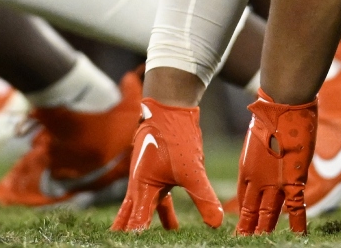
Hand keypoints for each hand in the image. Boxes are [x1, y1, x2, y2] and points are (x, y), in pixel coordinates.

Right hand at [111, 99, 223, 230]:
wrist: (170, 105)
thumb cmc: (176, 136)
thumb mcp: (192, 170)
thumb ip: (203, 198)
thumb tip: (216, 224)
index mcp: (142, 188)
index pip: (136, 223)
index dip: (136, 238)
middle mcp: (139, 184)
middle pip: (130, 217)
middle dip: (129, 233)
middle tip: (124, 245)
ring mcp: (146, 176)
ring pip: (143, 208)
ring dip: (147, 224)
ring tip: (154, 241)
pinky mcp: (156, 170)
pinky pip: (155, 198)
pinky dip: (161, 211)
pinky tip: (170, 221)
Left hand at [235, 91, 316, 235]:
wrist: (283, 104)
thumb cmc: (272, 112)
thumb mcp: (261, 134)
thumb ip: (264, 147)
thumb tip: (272, 144)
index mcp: (247, 168)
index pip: (244, 197)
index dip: (244, 211)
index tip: (243, 221)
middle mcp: (257, 179)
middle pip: (252, 210)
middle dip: (249, 228)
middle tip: (243, 240)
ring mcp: (274, 182)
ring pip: (269, 214)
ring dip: (266, 230)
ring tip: (260, 243)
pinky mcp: (293, 180)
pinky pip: (295, 208)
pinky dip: (297, 223)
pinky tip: (297, 236)